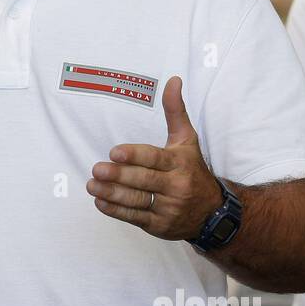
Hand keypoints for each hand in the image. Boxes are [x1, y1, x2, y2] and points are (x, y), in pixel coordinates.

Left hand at [86, 76, 223, 240]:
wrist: (212, 213)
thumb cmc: (193, 170)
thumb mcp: (187, 140)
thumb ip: (175, 111)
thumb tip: (173, 80)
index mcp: (180, 163)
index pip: (154, 158)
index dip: (134, 156)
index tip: (114, 152)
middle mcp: (175, 186)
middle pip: (143, 181)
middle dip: (118, 176)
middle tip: (96, 170)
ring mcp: (168, 208)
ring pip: (136, 201)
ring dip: (112, 194)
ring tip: (92, 185)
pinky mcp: (159, 225)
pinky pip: (134, 217)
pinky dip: (116, 210)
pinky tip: (100, 201)